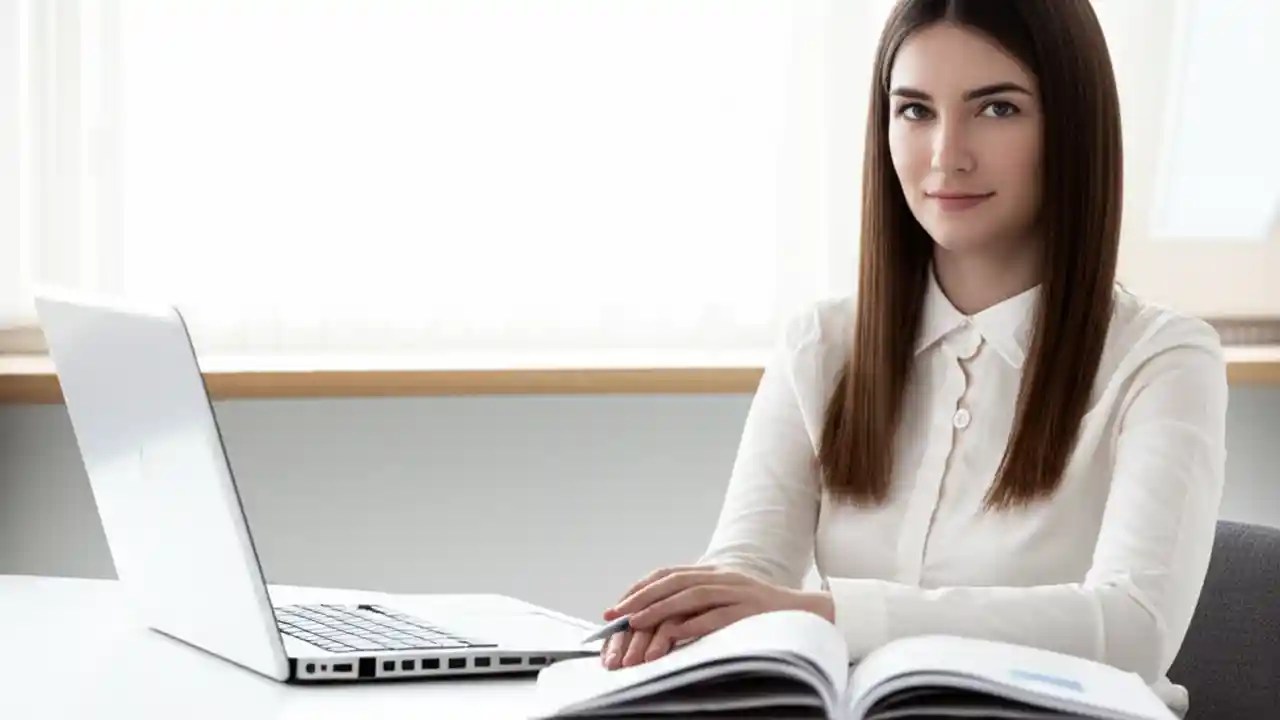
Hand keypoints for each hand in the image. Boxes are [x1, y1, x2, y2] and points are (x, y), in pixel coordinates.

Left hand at [600, 565, 833, 668]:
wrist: (806, 613)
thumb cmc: (760, 613)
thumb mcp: (724, 601)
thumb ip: (697, 605)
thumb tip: (661, 620)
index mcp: (714, 573)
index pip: (668, 574)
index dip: (639, 588)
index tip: (615, 606)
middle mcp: (722, 577)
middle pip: (673, 581)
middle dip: (640, 598)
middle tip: (614, 615)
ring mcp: (737, 592)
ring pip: (691, 595)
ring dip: (659, 609)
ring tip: (635, 622)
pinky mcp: (749, 611)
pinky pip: (717, 615)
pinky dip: (693, 623)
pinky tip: (673, 633)